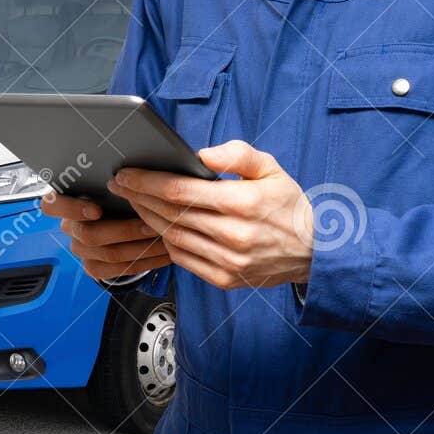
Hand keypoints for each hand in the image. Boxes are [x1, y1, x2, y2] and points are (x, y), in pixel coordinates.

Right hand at [39, 190, 172, 283]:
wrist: (118, 219)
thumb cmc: (114, 196)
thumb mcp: (109, 185)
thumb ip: (113, 180)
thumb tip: (132, 173)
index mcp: (64, 203)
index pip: (51, 205)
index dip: (73, 209)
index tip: (97, 210)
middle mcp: (70, 227)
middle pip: (89, 234)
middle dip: (125, 230)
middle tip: (150, 223)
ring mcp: (81, 250)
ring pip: (109, 253)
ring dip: (141, 246)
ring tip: (163, 236)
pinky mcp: (94, 267)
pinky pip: (119, 269)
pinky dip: (145, 262)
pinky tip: (162, 254)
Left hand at [106, 139, 313, 290]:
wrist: (314, 252)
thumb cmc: (288, 206)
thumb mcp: (271, 168)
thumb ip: (237, 155)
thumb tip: (201, 154)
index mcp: (243, 203)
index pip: (180, 191)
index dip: (146, 182)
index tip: (126, 174)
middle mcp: (233, 235)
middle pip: (170, 214)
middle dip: (139, 197)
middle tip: (120, 185)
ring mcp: (227, 261)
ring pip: (172, 237)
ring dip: (147, 219)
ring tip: (134, 202)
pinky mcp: (224, 279)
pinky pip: (182, 258)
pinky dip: (166, 240)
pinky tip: (158, 226)